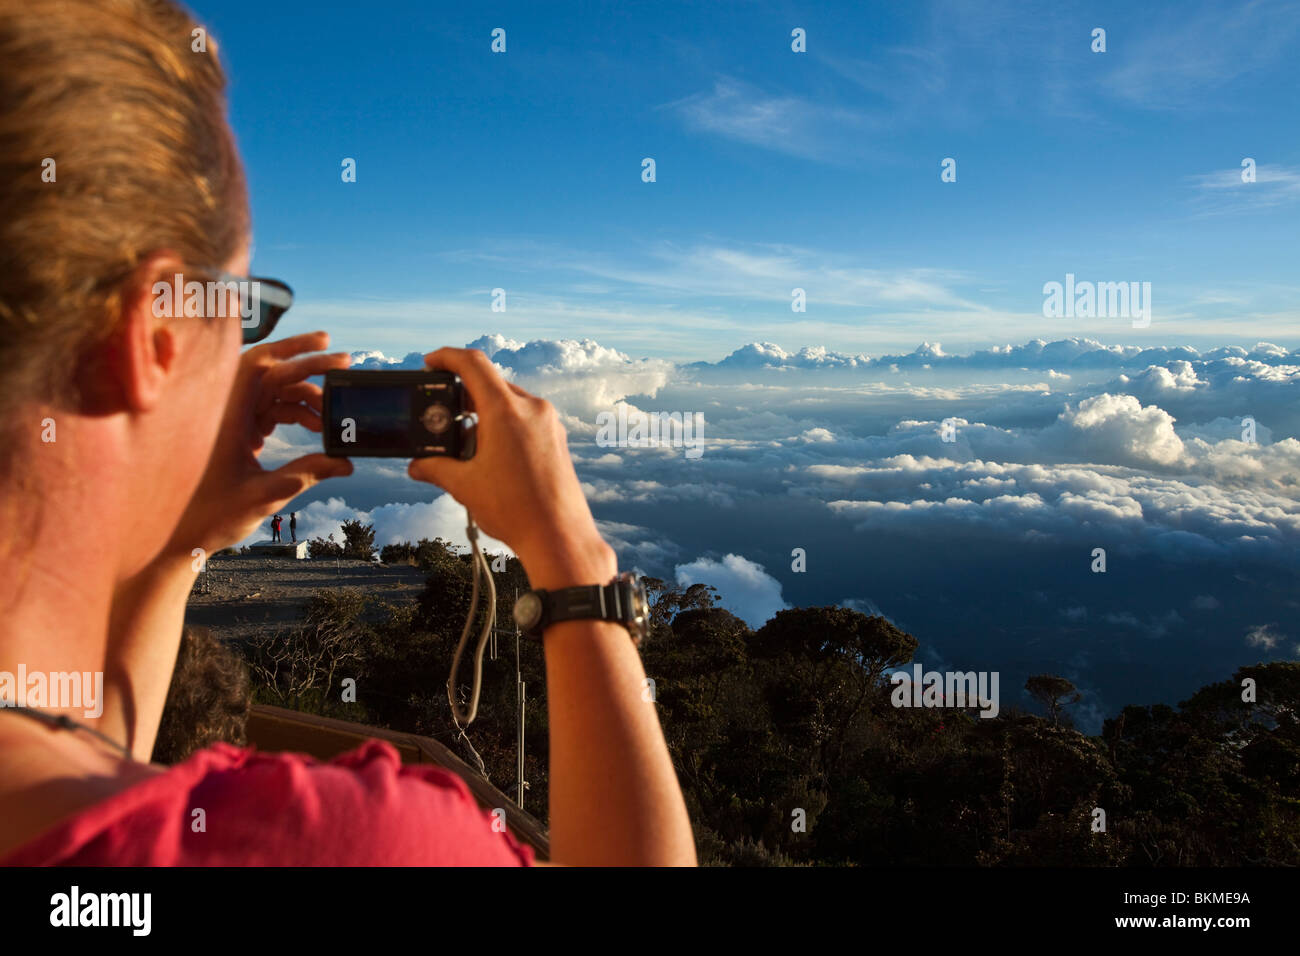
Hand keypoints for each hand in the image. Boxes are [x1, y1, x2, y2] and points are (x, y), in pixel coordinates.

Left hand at [162, 331, 353, 560]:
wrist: (178, 538)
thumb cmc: (209, 517)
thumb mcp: (263, 496)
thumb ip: (305, 475)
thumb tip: (345, 463)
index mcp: (225, 417)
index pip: (265, 368)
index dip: (299, 353)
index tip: (331, 348)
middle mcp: (225, 410)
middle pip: (272, 371)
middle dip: (309, 364)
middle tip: (344, 362)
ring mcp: (230, 419)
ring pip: (274, 391)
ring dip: (305, 399)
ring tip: (331, 420)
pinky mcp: (234, 432)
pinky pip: (269, 410)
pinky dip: (293, 414)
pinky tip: (314, 430)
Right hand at [408, 347, 614, 587]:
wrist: (560, 537)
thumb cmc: (516, 511)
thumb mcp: (465, 487)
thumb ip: (435, 468)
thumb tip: (417, 465)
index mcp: (506, 411)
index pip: (473, 364)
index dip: (447, 357)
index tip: (431, 362)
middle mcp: (532, 409)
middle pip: (491, 383)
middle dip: (463, 393)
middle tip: (442, 411)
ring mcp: (549, 422)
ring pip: (509, 400)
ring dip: (484, 411)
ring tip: (465, 441)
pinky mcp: (557, 438)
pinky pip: (526, 417)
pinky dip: (504, 424)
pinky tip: (491, 452)